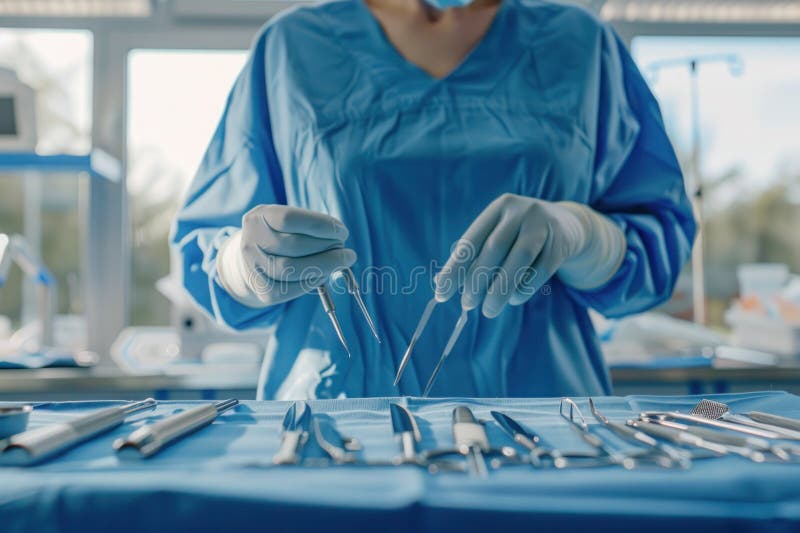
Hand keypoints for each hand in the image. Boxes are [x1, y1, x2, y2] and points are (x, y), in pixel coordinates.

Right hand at [217, 205, 355, 306]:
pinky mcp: (262, 290)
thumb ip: (311, 227)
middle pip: (294, 245)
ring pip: (291, 269)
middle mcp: (250, 241)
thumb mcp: (290, 223)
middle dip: (327, 248)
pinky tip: (324, 274)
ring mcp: (253, 267)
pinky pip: (290, 288)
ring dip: (324, 265)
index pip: (289, 218)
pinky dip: (313, 281)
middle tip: (344, 250)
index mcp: (259, 217)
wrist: (254, 260)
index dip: (320, 225)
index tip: (342, 231)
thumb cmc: (282, 236)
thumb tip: (339, 239)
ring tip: (340, 261)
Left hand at [434, 193, 623, 317]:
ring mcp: (543, 225)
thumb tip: (441, 285)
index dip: (454, 269)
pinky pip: (541, 270)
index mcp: (497, 209)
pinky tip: (513, 300)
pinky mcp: (561, 243)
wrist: (569, 225)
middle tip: (467, 305)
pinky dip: (524, 289)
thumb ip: (474, 257)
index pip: (470, 241)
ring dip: (500, 290)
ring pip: (518, 259)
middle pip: (494, 249)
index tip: (441, 294)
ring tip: (488, 310)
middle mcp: (519, 212)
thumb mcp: (498, 236)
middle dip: (477, 281)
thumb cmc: (521, 236)